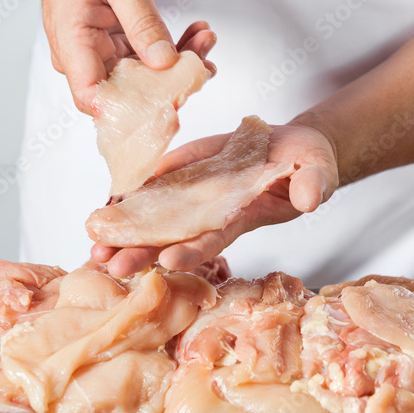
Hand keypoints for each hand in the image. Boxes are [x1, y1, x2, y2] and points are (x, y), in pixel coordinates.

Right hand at [34, 0, 215, 113]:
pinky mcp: (115, 52)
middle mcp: (83, 59)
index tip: (172, 102)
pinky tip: (194, 35)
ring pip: (144, 80)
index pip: (94, 98)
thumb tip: (164, 60)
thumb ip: (143, 19)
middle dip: (171, 81)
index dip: (131, 111)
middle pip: (128, 93)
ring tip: (205, 39)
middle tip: (204, 57)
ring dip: (178, 64)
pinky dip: (171, 52)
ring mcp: (100, 57)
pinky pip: (146, 62)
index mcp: (73, 42)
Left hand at [90, 124, 339, 277]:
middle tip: (110, 265)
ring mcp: (195, 193)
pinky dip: (129, 197)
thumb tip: (309, 197)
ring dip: (125, 231)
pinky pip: (154, 186)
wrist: (291, 147)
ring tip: (94, 243)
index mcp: (242, 217)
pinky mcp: (186, 171)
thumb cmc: (308, 165)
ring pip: (155, 217)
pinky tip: (104, 207)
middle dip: (142, 253)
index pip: (213, 239)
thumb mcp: (318, 171)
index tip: (168, 263)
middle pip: (172, 239)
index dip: (192, 252)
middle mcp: (211, 213)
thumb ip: (313, 184)